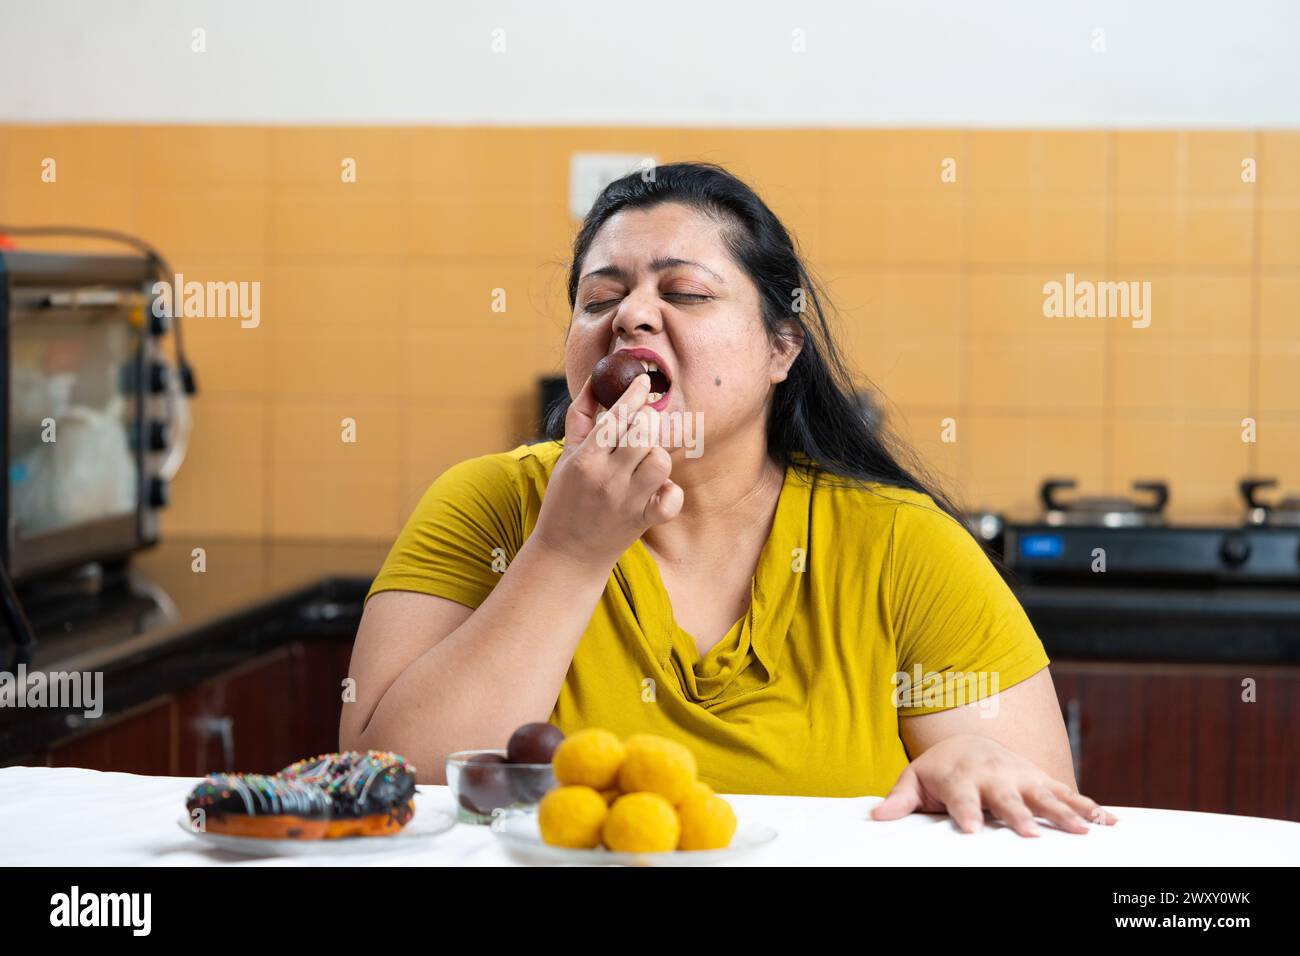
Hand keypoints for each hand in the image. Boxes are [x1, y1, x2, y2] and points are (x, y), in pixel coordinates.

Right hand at [531, 372, 683, 569]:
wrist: (566, 554)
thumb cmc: (566, 499)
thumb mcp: (566, 455)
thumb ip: (581, 416)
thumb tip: (596, 380)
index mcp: (585, 458)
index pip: (616, 415)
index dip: (635, 393)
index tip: (645, 381)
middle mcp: (608, 478)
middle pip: (644, 432)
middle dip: (647, 421)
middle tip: (642, 425)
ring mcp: (628, 500)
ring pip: (661, 460)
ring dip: (657, 453)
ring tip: (645, 458)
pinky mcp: (643, 520)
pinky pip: (671, 500)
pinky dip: (671, 491)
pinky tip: (658, 488)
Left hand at [870, 733, 1118, 835]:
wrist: (968, 741)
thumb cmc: (939, 769)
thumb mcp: (915, 780)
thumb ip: (900, 799)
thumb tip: (877, 816)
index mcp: (960, 778)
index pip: (962, 798)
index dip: (966, 813)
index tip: (973, 830)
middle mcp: (993, 775)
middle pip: (1007, 797)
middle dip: (1017, 813)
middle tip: (1028, 832)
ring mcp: (1020, 776)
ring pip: (1044, 794)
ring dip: (1062, 812)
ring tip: (1082, 830)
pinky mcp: (1040, 779)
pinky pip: (1068, 793)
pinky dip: (1090, 806)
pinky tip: (1111, 821)